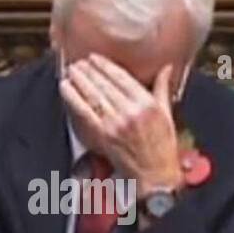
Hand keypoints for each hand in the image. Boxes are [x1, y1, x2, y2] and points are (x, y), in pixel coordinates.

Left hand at [59, 54, 183, 193]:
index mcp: (148, 104)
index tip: (94, 58)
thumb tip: (167, 68)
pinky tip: (66, 86)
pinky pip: (84, 110)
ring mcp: (116, 123)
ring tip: (72, 70)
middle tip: (79, 62)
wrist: (155, 174)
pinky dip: (72, 96)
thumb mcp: (167, 114)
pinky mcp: (104, 134)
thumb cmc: (163, 147)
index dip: (105, 65)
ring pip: (93, 94)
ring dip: (79, 79)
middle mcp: (131, 111)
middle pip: (104, 84)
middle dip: (88, 70)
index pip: (121, 77)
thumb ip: (163, 89)